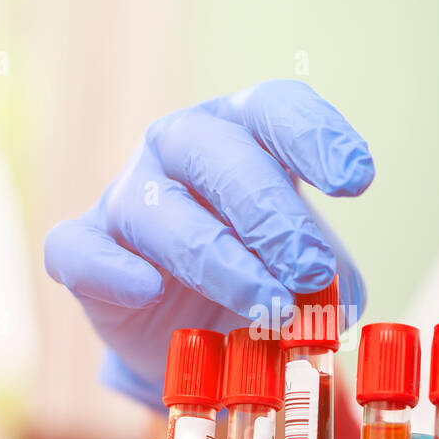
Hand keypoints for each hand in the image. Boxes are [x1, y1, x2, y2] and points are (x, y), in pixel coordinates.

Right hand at [44, 80, 370, 409]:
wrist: (193, 330)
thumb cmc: (261, 275)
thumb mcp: (308, 274)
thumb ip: (329, 281)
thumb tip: (336, 301)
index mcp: (244, 131)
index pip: (275, 108)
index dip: (314, 136)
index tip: (356, 180)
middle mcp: (181, 148)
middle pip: (218, 153)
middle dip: (270, 212)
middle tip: (311, 269)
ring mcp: (128, 194)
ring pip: (159, 208)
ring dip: (217, 257)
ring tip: (267, 305)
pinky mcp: (88, 248)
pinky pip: (82, 250)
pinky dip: (111, 269)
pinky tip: (146, 289)